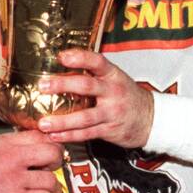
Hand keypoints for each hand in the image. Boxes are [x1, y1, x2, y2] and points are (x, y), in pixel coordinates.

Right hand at [0, 131, 61, 192]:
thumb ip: (8, 148)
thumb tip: (31, 148)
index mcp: (2, 143)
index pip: (39, 135)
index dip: (50, 144)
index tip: (50, 152)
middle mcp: (10, 157)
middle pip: (52, 151)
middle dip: (56, 162)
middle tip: (51, 169)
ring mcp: (14, 178)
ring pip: (51, 179)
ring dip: (50, 187)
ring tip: (44, 190)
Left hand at [36, 49, 153, 147]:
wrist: (150, 118)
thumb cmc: (125, 95)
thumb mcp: (114, 78)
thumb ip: (92, 73)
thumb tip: (60, 64)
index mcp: (113, 75)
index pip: (97, 62)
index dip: (80, 58)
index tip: (62, 57)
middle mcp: (113, 92)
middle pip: (87, 86)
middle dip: (63, 85)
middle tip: (43, 85)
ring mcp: (112, 112)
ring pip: (85, 117)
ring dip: (62, 120)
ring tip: (43, 123)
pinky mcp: (109, 130)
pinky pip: (87, 134)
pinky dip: (69, 136)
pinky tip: (54, 136)